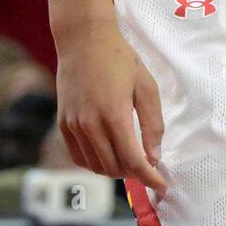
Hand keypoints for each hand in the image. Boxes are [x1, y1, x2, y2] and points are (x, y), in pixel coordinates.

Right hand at [56, 17, 165, 193]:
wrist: (84, 41)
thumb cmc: (120, 59)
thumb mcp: (146, 87)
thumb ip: (152, 124)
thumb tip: (154, 156)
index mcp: (114, 114)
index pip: (133, 160)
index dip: (149, 177)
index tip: (162, 185)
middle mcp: (90, 124)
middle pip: (114, 167)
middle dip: (135, 174)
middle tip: (149, 168)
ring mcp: (73, 125)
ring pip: (95, 166)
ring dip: (116, 171)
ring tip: (131, 162)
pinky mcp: (63, 124)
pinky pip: (79, 157)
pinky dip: (95, 164)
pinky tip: (109, 157)